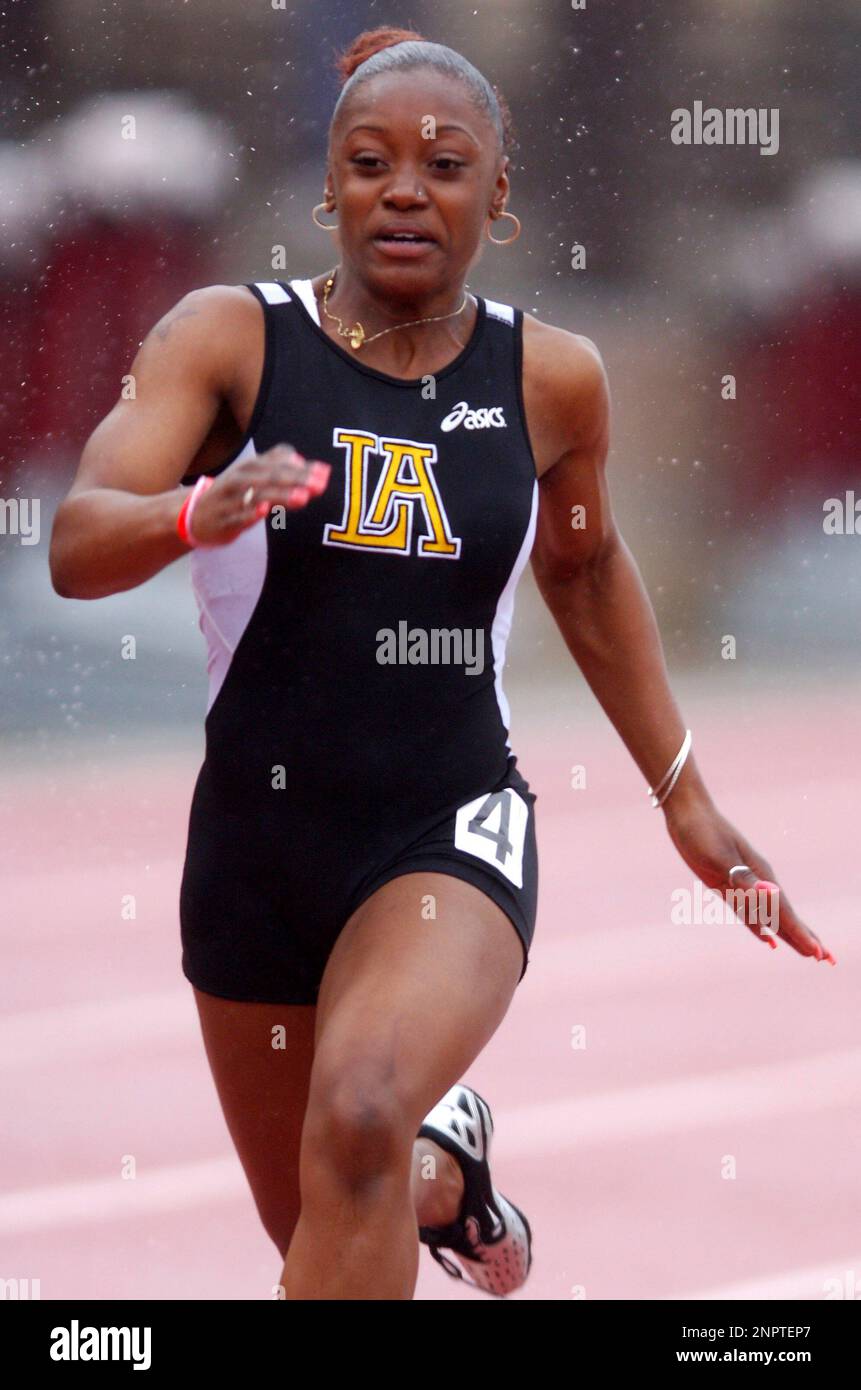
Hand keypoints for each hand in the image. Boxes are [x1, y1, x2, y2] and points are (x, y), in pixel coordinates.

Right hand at [184, 444, 330, 546]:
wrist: (194, 515)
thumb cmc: (232, 494)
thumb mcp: (252, 474)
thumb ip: (277, 464)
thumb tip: (302, 460)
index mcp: (250, 467)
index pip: (279, 464)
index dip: (303, 469)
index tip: (326, 473)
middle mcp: (240, 479)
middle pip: (271, 477)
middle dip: (296, 480)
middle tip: (319, 486)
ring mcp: (230, 500)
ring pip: (256, 495)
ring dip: (280, 496)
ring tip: (302, 498)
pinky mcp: (223, 520)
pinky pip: (237, 516)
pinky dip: (250, 513)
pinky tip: (264, 511)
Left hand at [662, 797, 835, 963]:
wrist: (687, 812)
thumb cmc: (703, 832)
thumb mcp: (720, 856)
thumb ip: (743, 877)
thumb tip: (771, 893)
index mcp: (760, 876)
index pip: (785, 912)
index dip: (801, 934)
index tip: (818, 954)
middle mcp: (757, 882)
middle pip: (786, 917)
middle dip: (805, 937)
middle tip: (828, 959)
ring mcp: (744, 884)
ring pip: (772, 918)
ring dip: (789, 935)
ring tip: (807, 952)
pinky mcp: (727, 885)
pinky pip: (751, 914)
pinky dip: (761, 929)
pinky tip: (767, 940)